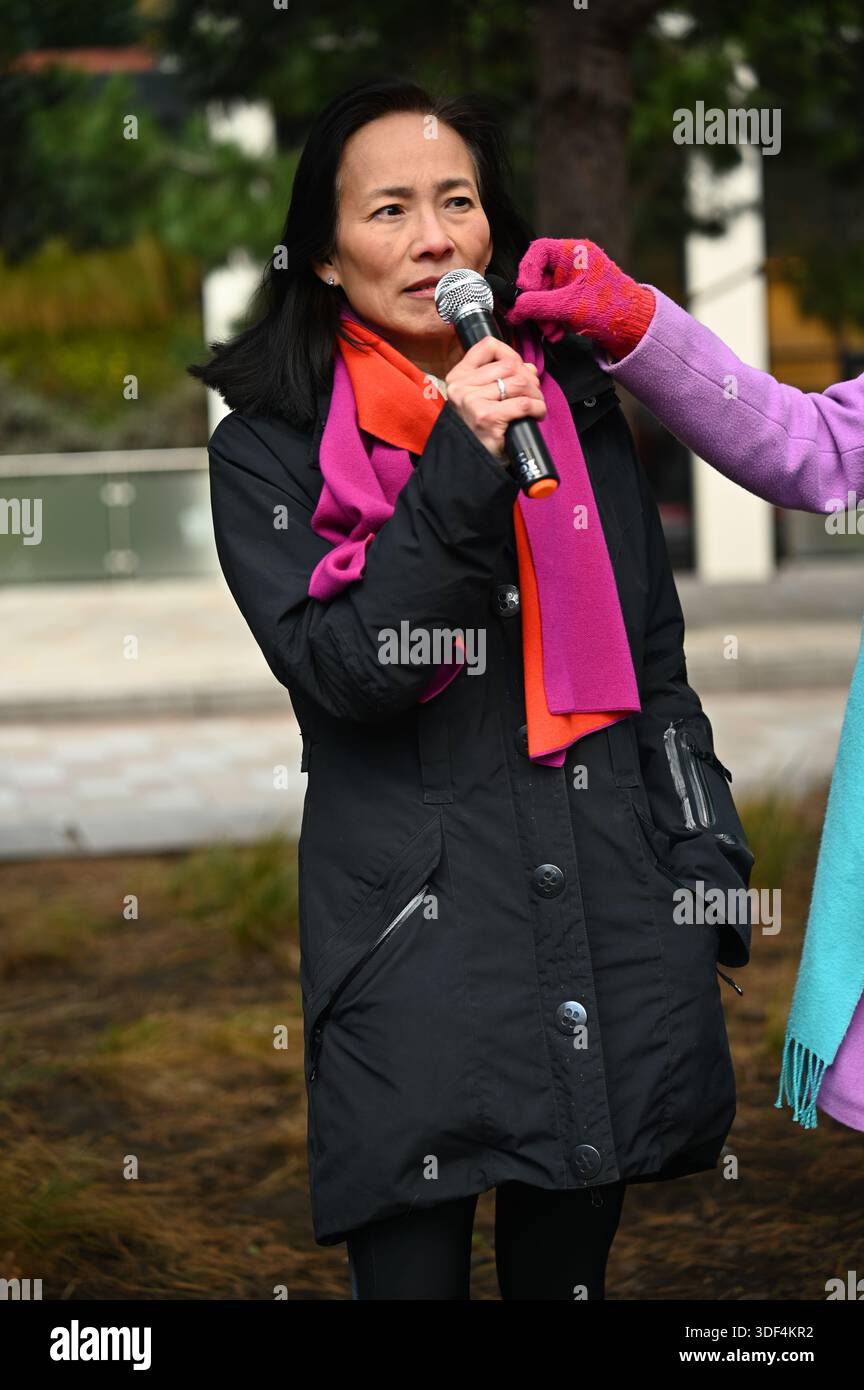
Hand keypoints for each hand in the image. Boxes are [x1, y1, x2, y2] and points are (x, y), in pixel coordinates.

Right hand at [445, 336, 545, 462]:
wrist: (471, 462)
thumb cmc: (479, 431)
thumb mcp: (479, 399)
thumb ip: (499, 378)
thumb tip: (529, 367)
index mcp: (457, 377)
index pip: (488, 346)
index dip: (511, 353)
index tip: (519, 369)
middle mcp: (461, 387)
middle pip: (509, 365)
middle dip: (529, 377)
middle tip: (533, 393)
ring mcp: (473, 402)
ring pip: (519, 383)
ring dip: (536, 393)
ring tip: (536, 405)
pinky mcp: (488, 417)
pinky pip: (523, 403)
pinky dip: (538, 408)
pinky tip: (537, 414)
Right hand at [504, 237, 655, 358]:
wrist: (633, 327)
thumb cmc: (609, 308)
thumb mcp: (569, 306)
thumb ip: (537, 306)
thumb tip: (513, 310)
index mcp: (573, 253)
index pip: (537, 252)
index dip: (527, 273)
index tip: (526, 294)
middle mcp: (571, 262)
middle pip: (538, 277)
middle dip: (536, 303)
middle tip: (540, 322)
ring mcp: (572, 280)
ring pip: (543, 295)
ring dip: (543, 316)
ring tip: (552, 332)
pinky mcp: (573, 297)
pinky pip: (553, 305)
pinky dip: (552, 320)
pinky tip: (558, 333)